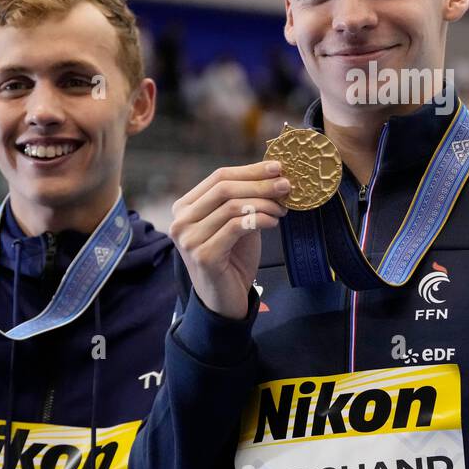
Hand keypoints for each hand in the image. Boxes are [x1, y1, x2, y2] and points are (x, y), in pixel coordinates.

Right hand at [169, 161, 289, 319]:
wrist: (225, 300)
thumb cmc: (233, 258)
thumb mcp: (237, 222)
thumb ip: (245, 200)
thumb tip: (274, 173)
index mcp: (185, 207)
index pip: (218, 177)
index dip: (250, 170)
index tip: (278, 167)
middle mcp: (181, 221)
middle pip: (224, 188)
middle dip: (260, 184)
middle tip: (286, 185)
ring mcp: (189, 239)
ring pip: (231, 206)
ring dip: (264, 204)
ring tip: (282, 209)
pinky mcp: (203, 256)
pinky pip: (236, 227)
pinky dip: (259, 220)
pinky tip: (273, 223)